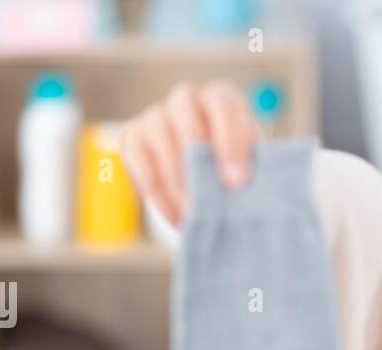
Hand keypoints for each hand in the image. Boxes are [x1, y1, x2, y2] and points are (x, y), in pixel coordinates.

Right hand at [120, 81, 259, 226]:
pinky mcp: (133, 138)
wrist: (203, 170)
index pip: (223, 107)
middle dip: (197, 159)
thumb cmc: (233, 166)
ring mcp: (156, 116)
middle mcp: (187, 99)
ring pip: (161, 139)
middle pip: (186, 115)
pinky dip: (159, 196)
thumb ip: (248, 169)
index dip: (229, 142)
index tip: (236, 182)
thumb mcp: (249, 163)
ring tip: (194, 215)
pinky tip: (177, 219)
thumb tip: (241, 190)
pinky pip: (140, 164)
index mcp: (220, 98)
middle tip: (209, 200)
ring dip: (177, 182)